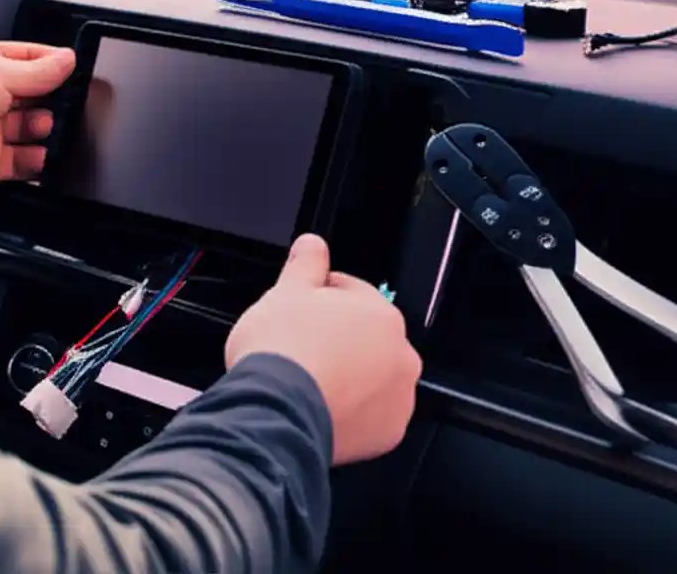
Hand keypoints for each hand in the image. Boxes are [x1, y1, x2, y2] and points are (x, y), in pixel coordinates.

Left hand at [0, 41, 75, 201]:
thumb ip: (39, 71)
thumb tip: (67, 59)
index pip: (30, 59)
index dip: (53, 63)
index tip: (75, 69)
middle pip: (35, 96)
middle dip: (53, 100)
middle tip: (67, 103)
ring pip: (31, 129)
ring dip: (44, 129)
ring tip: (44, 127)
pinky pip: (23, 162)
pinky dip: (36, 161)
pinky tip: (41, 156)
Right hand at [225, 234, 421, 465]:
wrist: (277, 413)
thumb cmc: (282, 353)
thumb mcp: (286, 291)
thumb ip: (306, 263)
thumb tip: (313, 244)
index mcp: (380, 314)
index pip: (351, 294)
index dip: (319, 297)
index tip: (300, 309)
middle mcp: (400, 355)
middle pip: (365, 338)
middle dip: (338, 339)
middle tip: (300, 347)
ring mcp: (397, 397)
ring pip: (371, 377)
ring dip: (349, 376)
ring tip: (310, 381)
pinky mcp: (387, 433)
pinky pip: (369, 415)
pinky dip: (351, 412)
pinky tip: (322, 406)